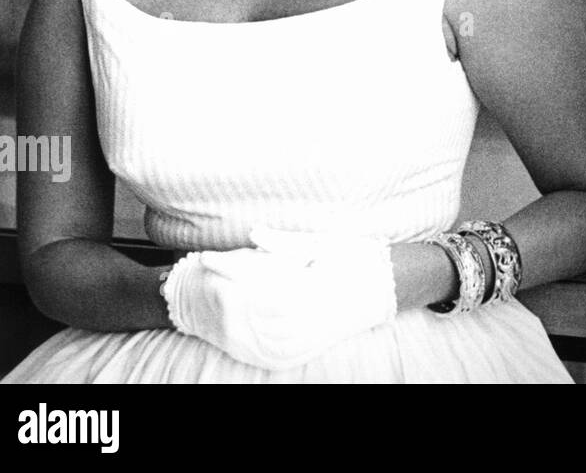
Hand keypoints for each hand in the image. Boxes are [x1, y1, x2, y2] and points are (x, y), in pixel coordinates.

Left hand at [163, 231, 396, 370]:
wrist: (381, 289)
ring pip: (249, 332)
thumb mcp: (322, 244)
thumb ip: (284, 243)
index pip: (251, 278)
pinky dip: (243, 338)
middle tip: (203, 273)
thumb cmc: (354, 258)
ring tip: (210, 295)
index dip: (225, 266)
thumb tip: (253, 234)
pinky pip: (264, 351)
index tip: (206, 257)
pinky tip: (230, 323)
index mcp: (304, 288)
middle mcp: (301, 318)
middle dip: (220, 289)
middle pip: (244, 307)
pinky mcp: (301, 351)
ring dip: (225, 314)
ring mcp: (301, 339)